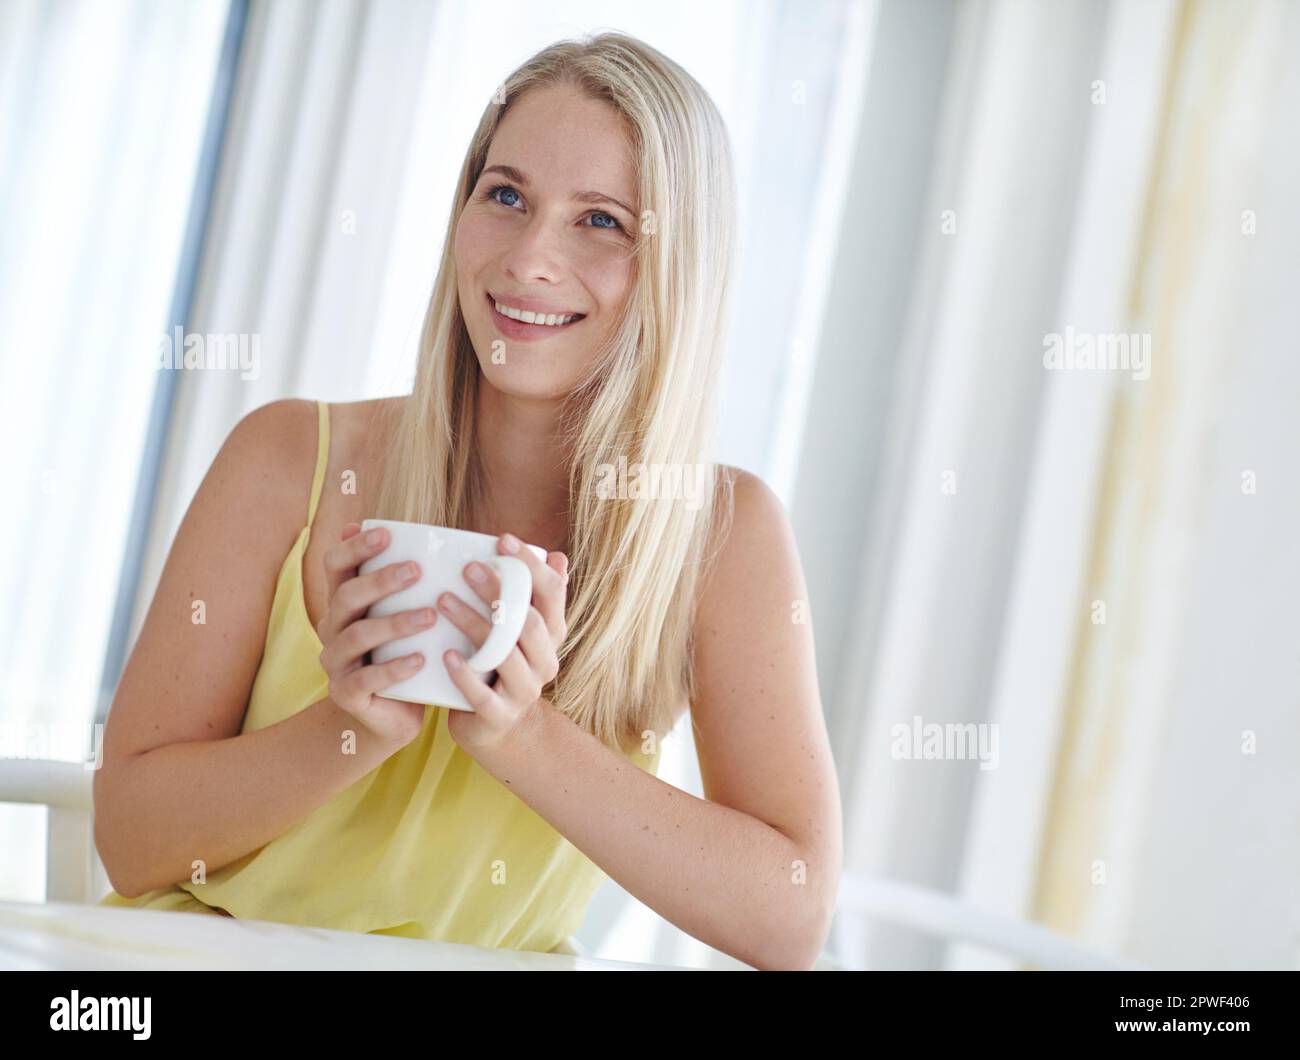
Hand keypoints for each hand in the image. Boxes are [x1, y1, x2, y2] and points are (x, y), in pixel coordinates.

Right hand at [316, 522, 434, 746]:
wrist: (394, 715)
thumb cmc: (407, 654)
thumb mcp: (406, 615)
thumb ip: (413, 584)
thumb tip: (441, 542)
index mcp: (343, 603)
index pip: (335, 565)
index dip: (355, 547)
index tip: (386, 533)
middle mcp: (332, 628)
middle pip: (346, 596)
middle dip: (380, 580)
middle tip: (416, 570)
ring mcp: (336, 662)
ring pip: (357, 635)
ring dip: (394, 623)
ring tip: (429, 616)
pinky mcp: (346, 693)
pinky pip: (367, 679)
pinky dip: (394, 668)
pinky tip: (420, 660)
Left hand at [440, 532, 568, 755]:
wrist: (496, 726)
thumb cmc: (503, 665)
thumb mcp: (523, 632)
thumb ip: (535, 597)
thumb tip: (557, 556)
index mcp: (553, 634)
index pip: (552, 593)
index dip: (531, 565)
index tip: (503, 539)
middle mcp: (546, 661)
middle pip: (528, 621)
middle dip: (498, 591)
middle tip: (466, 567)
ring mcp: (525, 690)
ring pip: (504, 654)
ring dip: (473, 624)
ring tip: (442, 601)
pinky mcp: (499, 715)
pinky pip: (483, 695)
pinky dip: (465, 674)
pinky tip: (446, 655)